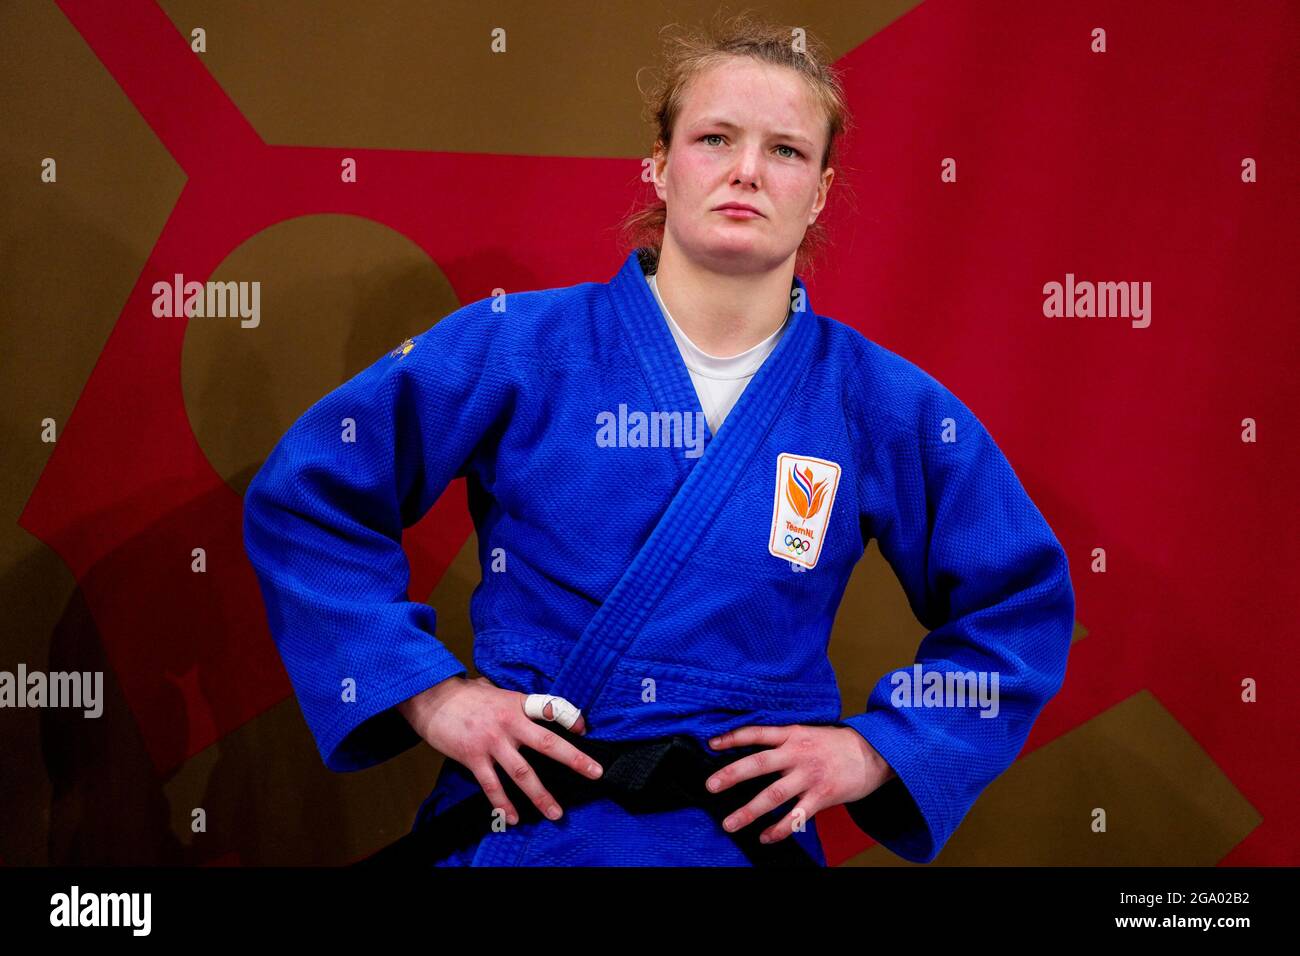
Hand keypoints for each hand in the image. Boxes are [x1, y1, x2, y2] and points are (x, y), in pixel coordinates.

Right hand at [397, 675, 603, 825]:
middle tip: (595, 773)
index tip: (584, 729)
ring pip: (523, 773)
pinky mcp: (473, 757)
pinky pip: (492, 786)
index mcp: (517, 704)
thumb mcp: (495, 690)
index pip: (552, 709)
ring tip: (556, 812)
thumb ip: (514, 701)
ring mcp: (492, 742)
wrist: (431, 699)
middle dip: (574, 760)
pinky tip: (514, 817)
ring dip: (541, 795)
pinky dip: (504, 803)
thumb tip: (531, 707)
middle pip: (548, 744)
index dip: (570, 719)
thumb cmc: (465, 695)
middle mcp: (509, 723)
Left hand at [705, 724, 895, 844]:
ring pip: (773, 795)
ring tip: (730, 823)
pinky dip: (779, 829)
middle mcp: (798, 754)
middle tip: (710, 786)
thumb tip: (757, 750)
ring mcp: (810, 776)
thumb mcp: (809, 733)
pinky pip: (796, 816)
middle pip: (758, 764)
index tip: (711, 744)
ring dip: (749, 811)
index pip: (757, 734)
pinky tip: (765, 837)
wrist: (875, 753)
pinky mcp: (823, 796)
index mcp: (793, 735)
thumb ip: (785, 741)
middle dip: (731, 775)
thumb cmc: (839, 744)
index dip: (733, 738)